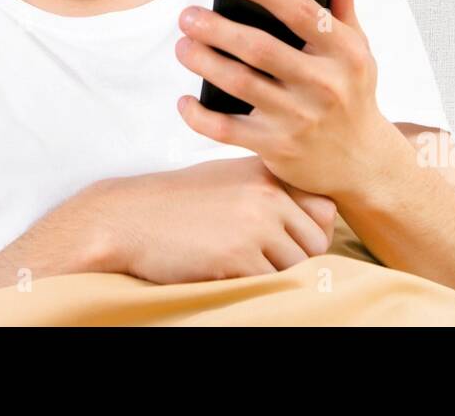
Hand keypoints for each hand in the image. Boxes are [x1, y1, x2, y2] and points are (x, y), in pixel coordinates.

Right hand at [90, 155, 336, 283]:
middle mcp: (267, 194)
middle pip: (318, 240)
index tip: (294, 238)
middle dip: (301, 256)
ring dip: (278, 273)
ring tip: (244, 263)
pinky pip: (272, 282)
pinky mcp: (239, 256)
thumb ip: (271, 189)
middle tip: (269, 258)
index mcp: (267, 172)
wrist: (129, 218)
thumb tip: (317, 216)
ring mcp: (256, 224)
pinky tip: (228, 270)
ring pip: (299, 265)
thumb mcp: (229, 178)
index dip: (315, 229)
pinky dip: (256, 283)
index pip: (325, 206)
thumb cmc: (178, 202)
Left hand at [174, 0, 388, 197]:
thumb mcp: (358, 52)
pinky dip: (200, 116)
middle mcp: (323, 85)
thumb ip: (343, 9)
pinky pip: (227, 130)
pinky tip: (185, 101)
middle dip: (218, 29)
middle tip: (188, 16)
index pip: (302, 12)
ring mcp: (299, 118)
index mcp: (344, 53)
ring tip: (183, 46)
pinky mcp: (277, 147)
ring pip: (239, 84)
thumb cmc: (351, 96)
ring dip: (204, 62)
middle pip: (260, 48)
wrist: (361, 162)